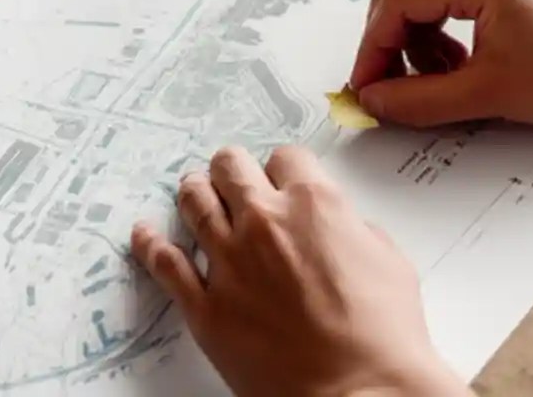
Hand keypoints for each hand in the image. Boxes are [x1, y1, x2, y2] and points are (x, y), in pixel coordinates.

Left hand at [131, 145, 464, 396]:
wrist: (360, 391)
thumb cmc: (382, 335)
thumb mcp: (388, 260)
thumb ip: (353, 229)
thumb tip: (337, 227)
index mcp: (313, 204)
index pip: (285, 158)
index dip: (284, 167)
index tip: (281, 175)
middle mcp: (264, 223)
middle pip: (230, 168)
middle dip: (232, 168)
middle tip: (231, 174)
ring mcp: (229, 263)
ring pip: (194, 203)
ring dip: (194, 191)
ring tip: (192, 189)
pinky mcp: (205, 306)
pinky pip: (165, 264)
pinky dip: (150, 244)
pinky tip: (144, 235)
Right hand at [349, 0, 532, 127]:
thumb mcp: (488, 95)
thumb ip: (420, 100)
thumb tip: (371, 101)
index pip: (397, 2)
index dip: (372, 48)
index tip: (365, 89)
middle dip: (387, 45)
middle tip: (386, 90)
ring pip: (422, 3)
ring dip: (414, 46)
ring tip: (433, 85)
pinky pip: (447, 8)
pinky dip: (437, 41)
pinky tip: (455, 71)